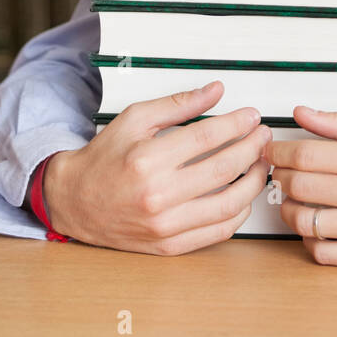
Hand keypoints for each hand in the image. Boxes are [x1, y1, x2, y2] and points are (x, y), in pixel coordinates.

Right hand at [43, 80, 270, 254]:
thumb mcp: (135, 119)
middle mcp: (157, 195)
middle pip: (223, 169)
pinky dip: (238, 214)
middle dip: (252, 149)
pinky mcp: (168, 246)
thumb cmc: (104, 158)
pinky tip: (243, 195)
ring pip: (228, 205)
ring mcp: (164, 225)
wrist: (73, 201)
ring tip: (259, 164)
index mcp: (148, 160)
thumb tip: (216, 90)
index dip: (237, 124)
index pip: (208, 137)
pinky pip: (217, 233)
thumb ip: (178, 104)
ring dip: (253, 182)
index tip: (252, 116)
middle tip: (263, 137)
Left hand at [265, 107, 336, 267]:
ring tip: (294, 199)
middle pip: (299, 187)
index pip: (304, 155)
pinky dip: (309, 239)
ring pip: (304, 222)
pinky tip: (315, 224)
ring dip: (289, 209)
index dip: (279, 153)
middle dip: (281, 178)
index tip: (274, 152)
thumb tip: (301, 113)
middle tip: (283, 173)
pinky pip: (322, 252)